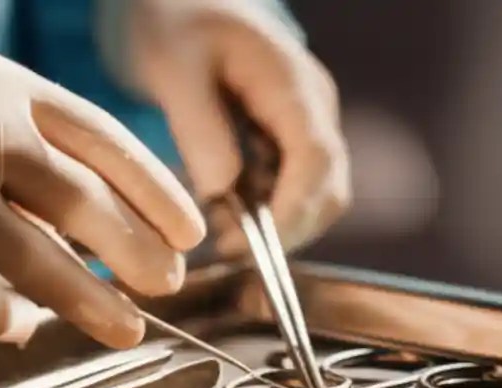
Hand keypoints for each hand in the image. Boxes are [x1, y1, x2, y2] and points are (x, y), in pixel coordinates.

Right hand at [0, 23, 204, 347]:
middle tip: (171, 286)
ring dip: (91, 302)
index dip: (157, 189)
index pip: (103, 139)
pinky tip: (14, 328)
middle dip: (140, 252)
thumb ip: (11, 142)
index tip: (191, 230)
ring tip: (126, 329)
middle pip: (85, 201)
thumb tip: (79, 221)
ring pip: (38, 257)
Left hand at [123, 0, 351, 253]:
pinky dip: (265, 213)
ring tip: (220, 234)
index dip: (291, 213)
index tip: (247, 247)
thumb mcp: (172, 67)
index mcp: (292, 84)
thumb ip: (199, 127)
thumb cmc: (173, 26)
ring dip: (275, 226)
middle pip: (328, 189)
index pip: (317, 162)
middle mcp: (313, 107)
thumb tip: (221, 190)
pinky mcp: (288, 139)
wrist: (179, 5)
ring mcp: (305, 124)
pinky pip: (292, 189)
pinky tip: (224, 215)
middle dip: (286, 231)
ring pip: (315, 197)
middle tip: (226, 250)